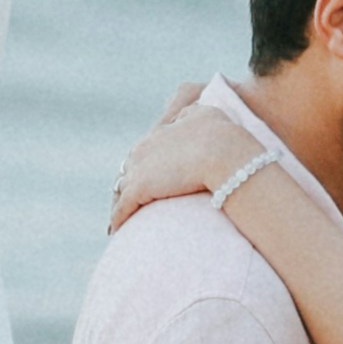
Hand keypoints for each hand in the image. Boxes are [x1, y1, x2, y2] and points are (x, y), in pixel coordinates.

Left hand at [106, 82, 258, 225]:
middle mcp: (142, 151)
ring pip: (121, 190)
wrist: (223, 153)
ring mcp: (139, 170)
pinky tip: (119, 230)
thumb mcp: (205, 114)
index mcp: (156, 136)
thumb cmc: (222, 135)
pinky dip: (119, 219)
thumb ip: (192, 113)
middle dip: (127, 187)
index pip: (142, 155)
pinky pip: (123, 208)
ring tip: (121, 220)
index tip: (147, 181)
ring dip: (121, 204)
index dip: (144, 169)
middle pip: (127, 172)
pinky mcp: (139, 190)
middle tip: (129, 203)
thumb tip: (185, 115)